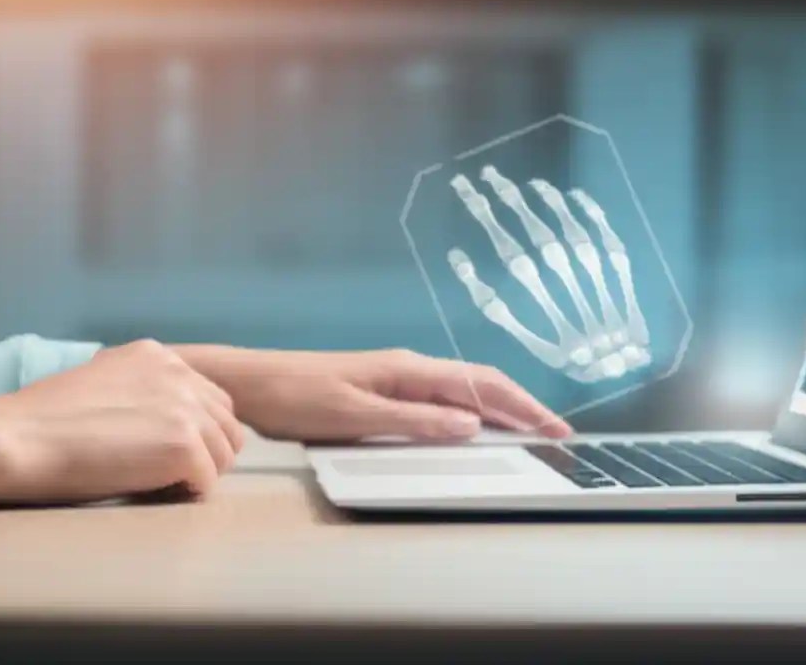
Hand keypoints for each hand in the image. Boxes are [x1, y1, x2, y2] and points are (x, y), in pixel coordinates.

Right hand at [0, 339, 245, 502]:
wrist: (20, 438)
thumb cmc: (44, 420)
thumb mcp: (101, 381)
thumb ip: (139, 390)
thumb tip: (164, 420)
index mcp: (159, 357)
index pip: (211, 399)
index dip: (196, 431)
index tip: (165, 451)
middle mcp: (180, 374)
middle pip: (227, 426)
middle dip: (206, 453)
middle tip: (168, 475)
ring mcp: (186, 408)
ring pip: (224, 455)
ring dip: (198, 475)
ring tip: (158, 485)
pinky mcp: (184, 444)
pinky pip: (207, 483)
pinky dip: (186, 495)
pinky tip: (153, 493)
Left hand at [178, 346, 572, 442]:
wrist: (249, 383)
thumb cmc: (294, 395)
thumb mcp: (354, 414)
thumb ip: (414, 419)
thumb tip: (471, 424)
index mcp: (408, 370)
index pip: (481, 385)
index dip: (522, 407)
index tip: (554, 429)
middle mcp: (408, 369)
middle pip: (481, 385)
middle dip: (523, 408)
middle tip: (557, 435)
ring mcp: (397, 379)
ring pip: (463, 392)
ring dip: (500, 411)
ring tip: (529, 433)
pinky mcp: (382, 393)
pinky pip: (441, 402)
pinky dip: (470, 414)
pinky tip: (475, 430)